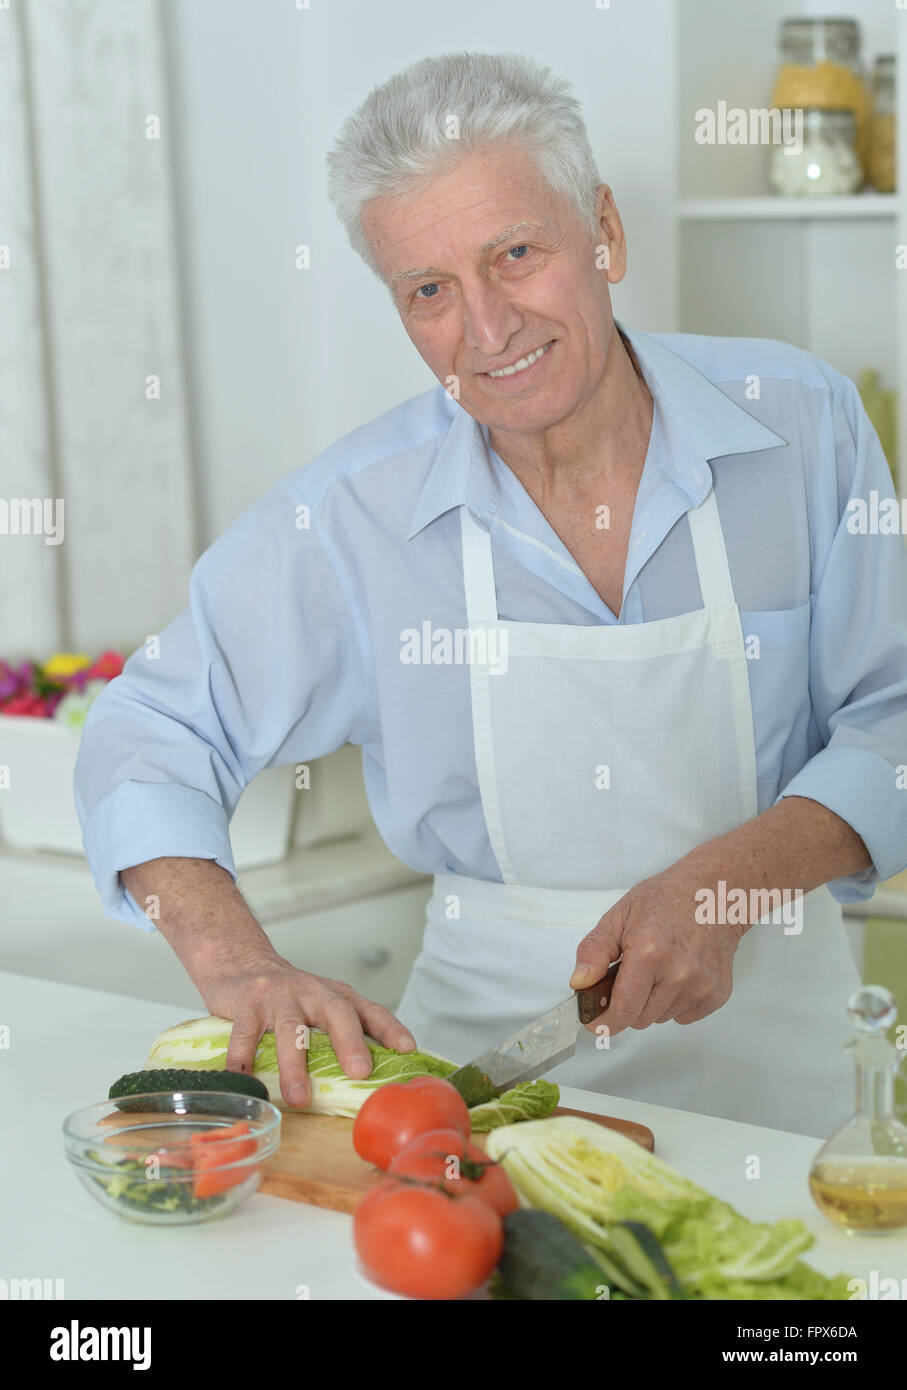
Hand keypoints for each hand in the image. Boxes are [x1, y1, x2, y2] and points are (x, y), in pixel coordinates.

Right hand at [198, 947, 416, 1108]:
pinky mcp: (247, 1003)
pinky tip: (243, 1080)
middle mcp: (312, 992)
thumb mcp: (319, 1004)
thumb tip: (364, 1082)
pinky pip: (244, 1034)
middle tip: (359, 1071)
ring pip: (291, 1029)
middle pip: (336, 1013)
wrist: (241, 961)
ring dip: (295, 1065)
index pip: (369, 1010)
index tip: (408, 1048)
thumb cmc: (288, 995)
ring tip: (299, 1098)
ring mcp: (279, 997)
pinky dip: (242, 1059)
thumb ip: (338, 1034)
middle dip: (349, 1042)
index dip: (390, 1028)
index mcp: (335, 996)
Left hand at [568, 868, 743, 1036]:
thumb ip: (594, 951)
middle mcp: (678, 974)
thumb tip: (579, 983)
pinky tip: (678, 974)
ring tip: (659, 969)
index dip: (604, 1022)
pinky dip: (674, 1002)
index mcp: (650, 953)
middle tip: (631, 976)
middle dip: (628, 1004)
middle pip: (640, 1019)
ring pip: (660, 1018)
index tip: (595, 1022)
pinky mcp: (716, 994)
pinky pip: (683, 1016)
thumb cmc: (667, 900)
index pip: (623, 1010)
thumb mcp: (620, 916)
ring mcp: (701, 986)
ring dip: (652, 1002)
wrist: (713, 895)